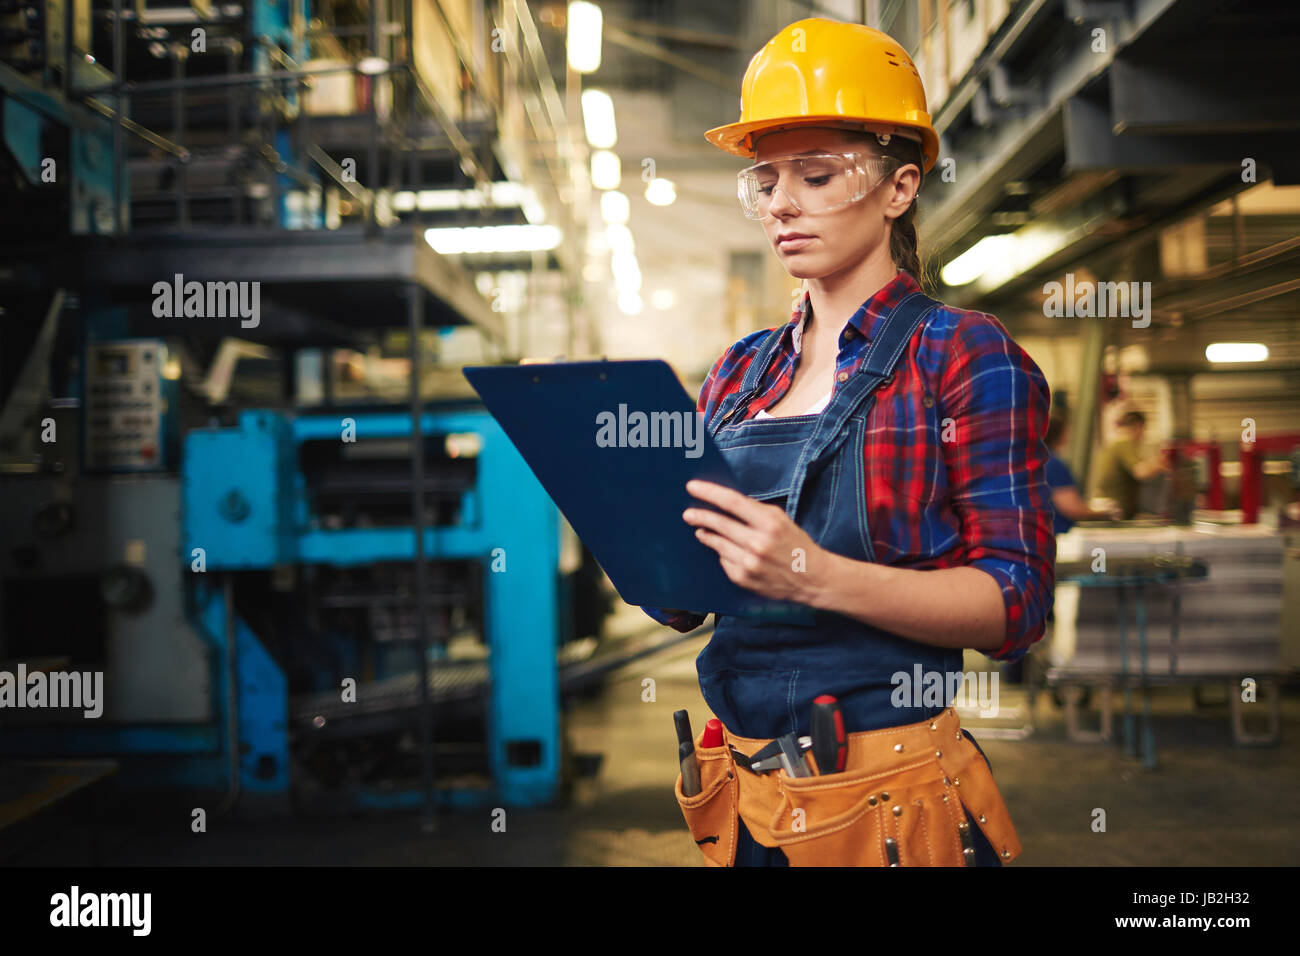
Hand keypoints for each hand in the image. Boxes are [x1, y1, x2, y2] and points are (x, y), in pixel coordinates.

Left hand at [682, 479, 826, 604]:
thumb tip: (725, 502)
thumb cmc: (796, 545)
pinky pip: (724, 561)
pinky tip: (724, 549)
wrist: (813, 579)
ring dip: (706, 534)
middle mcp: (758, 543)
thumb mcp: (781, 520)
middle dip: (700, 516)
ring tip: (700, 529)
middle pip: (719, 523)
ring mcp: (749, 563)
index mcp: (770, 523)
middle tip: (688, 513)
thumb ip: (755, 511)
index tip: (693, 487)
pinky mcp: (743, 579)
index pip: (732, 502)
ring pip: (717, 543)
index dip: (709, 492)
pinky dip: (722, 553)